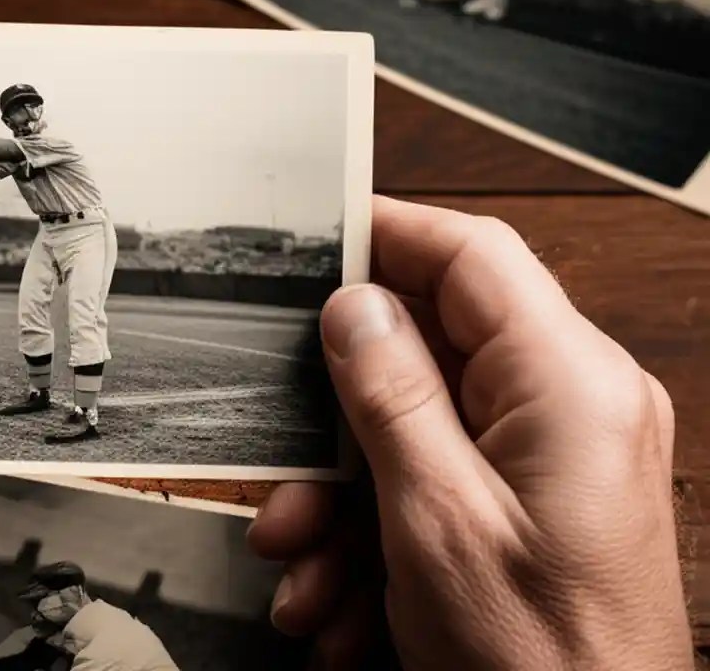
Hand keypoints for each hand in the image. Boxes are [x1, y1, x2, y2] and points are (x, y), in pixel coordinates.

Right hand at [248, 196, 691, 669]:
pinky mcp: (533, 500)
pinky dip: (375, 533)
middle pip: (427, 354)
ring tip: (311, 573)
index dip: (388, 234)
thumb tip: (355, 307)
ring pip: (414, 429)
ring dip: (343, 499)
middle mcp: (573, 407)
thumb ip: (392, 395)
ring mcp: (555, 455)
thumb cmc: (545, 664)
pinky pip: (434, 481)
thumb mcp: (435, 520)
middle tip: (288, 479)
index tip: (318, 238)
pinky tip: (347, 602)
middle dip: (338, 423)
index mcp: (570, 386)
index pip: (472, 256)